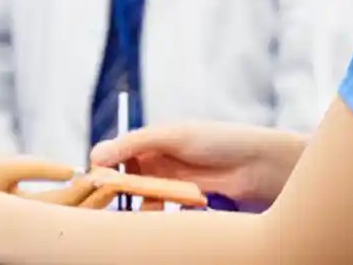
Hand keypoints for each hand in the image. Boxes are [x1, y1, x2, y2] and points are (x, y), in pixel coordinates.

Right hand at [90, 121, 306, 207]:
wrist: (259, 165)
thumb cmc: (219, 140)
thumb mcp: (173, 136)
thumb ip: (134, 144)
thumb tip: (95, 156)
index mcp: (151, 141)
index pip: (115, 155)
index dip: (103, 168)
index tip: (93, 181)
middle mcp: (157, 163)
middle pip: (124, 180)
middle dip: (116, 190)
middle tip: (108, 202)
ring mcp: (169, 184)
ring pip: (140, 199)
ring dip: (138, 204)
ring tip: (143, 208)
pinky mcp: (182, 204)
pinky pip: (159, 213)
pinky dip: (154, 215)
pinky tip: (158, 215)